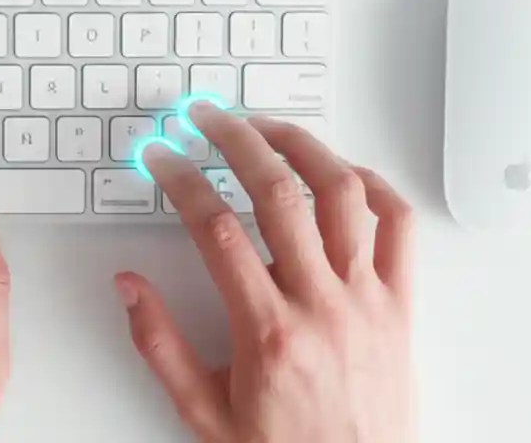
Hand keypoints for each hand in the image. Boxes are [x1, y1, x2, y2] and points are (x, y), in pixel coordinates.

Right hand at [116, 104, 415, 442]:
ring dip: (303, 147)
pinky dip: (375, 186)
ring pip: (342, 195)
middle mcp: (322, 305)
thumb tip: (129, 286)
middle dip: (236, 140)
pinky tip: (345, 169)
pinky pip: (399, 226)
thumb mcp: (204, 412)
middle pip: (277, 194)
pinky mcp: (401, 304)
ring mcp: (367, 299)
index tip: (162, 157)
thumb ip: (160, 346)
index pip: (216, 230)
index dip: (181, 180)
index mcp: (268, 332)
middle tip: (208, 117)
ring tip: (269, 126)